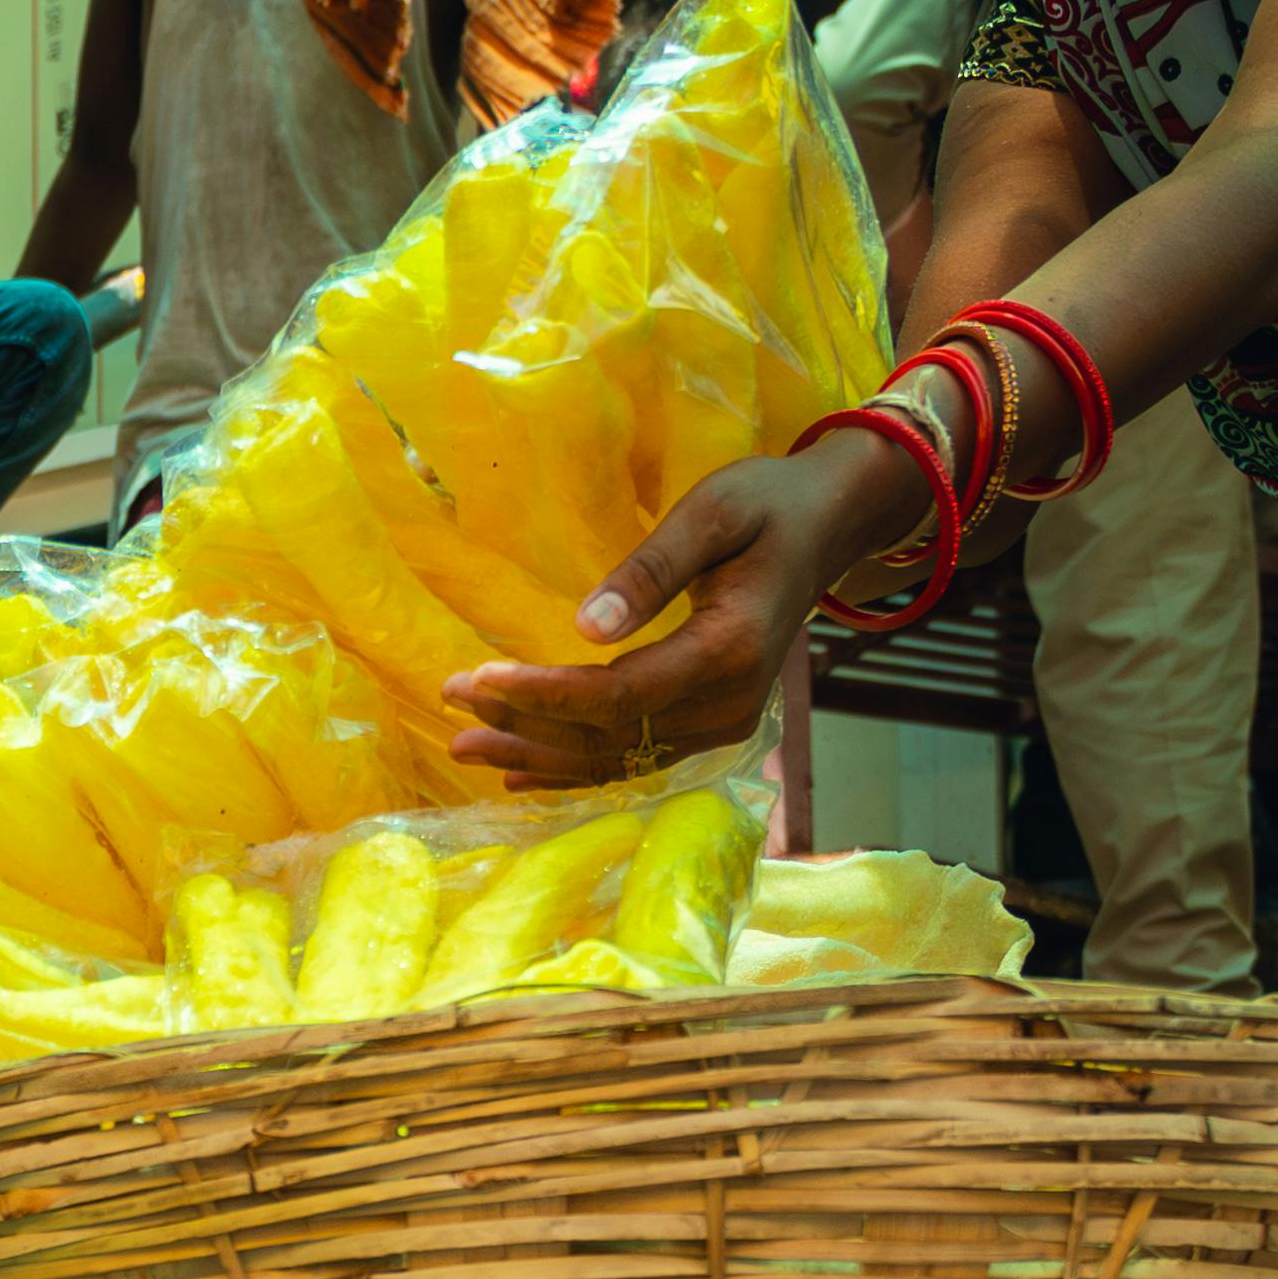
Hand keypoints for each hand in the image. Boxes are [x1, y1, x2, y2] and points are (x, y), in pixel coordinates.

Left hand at [445, 439, 930, 787]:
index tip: (477, 677)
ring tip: (464, 744)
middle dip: (524, 726)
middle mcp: (728, 706)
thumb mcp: (713, 511)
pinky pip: (634, 760)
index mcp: (730, 652)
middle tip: (451, 708)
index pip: (619, 695)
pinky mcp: (710, 728)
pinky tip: (518, 773)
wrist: (826, 529)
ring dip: (537, 754)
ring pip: (616, 758)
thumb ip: (652, 569)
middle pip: (609, 737)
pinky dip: (572, 769)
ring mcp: (722, 726)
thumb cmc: (769, 505)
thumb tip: (584, 624)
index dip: (543, 695)